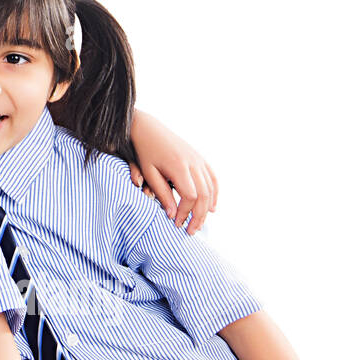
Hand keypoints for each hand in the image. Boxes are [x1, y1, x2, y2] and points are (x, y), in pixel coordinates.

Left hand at [129, 110, 217, 234]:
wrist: (149, 128)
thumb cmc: (145, 151)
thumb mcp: (149, 172)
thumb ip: (161, 193)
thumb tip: (173, 215)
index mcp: (179, 166)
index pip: (190, 196)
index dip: (185, 213)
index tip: (177, 224)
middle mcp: (193, 163)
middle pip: (204, 195)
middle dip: (198, 216)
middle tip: (191, 231)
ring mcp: (199, 160)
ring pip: (210, 189)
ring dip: (207, 208)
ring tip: (199, 223)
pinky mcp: (201, 158)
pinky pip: (212, 179)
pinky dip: (214, 194)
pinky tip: (211, 207)